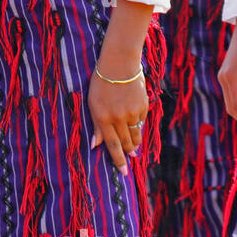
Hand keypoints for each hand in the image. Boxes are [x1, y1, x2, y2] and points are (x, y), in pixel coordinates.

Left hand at [89, 0, 153, 174]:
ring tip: (134, 146)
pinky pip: (141, 122)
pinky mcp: (143, 106)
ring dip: (135, 142)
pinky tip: (135, 121)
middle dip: (128, 152)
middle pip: (126, 143)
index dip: (118, 160)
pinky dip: (138, 125)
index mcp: (102, 118)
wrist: (119, 63)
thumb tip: (96, 145)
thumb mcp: (93, 104)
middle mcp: (118, 117)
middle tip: (131, 158)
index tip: (124, 172)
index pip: (112, 145)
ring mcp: (132, 112)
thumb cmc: (101, 83)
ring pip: (136, 135)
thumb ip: (96, 126)